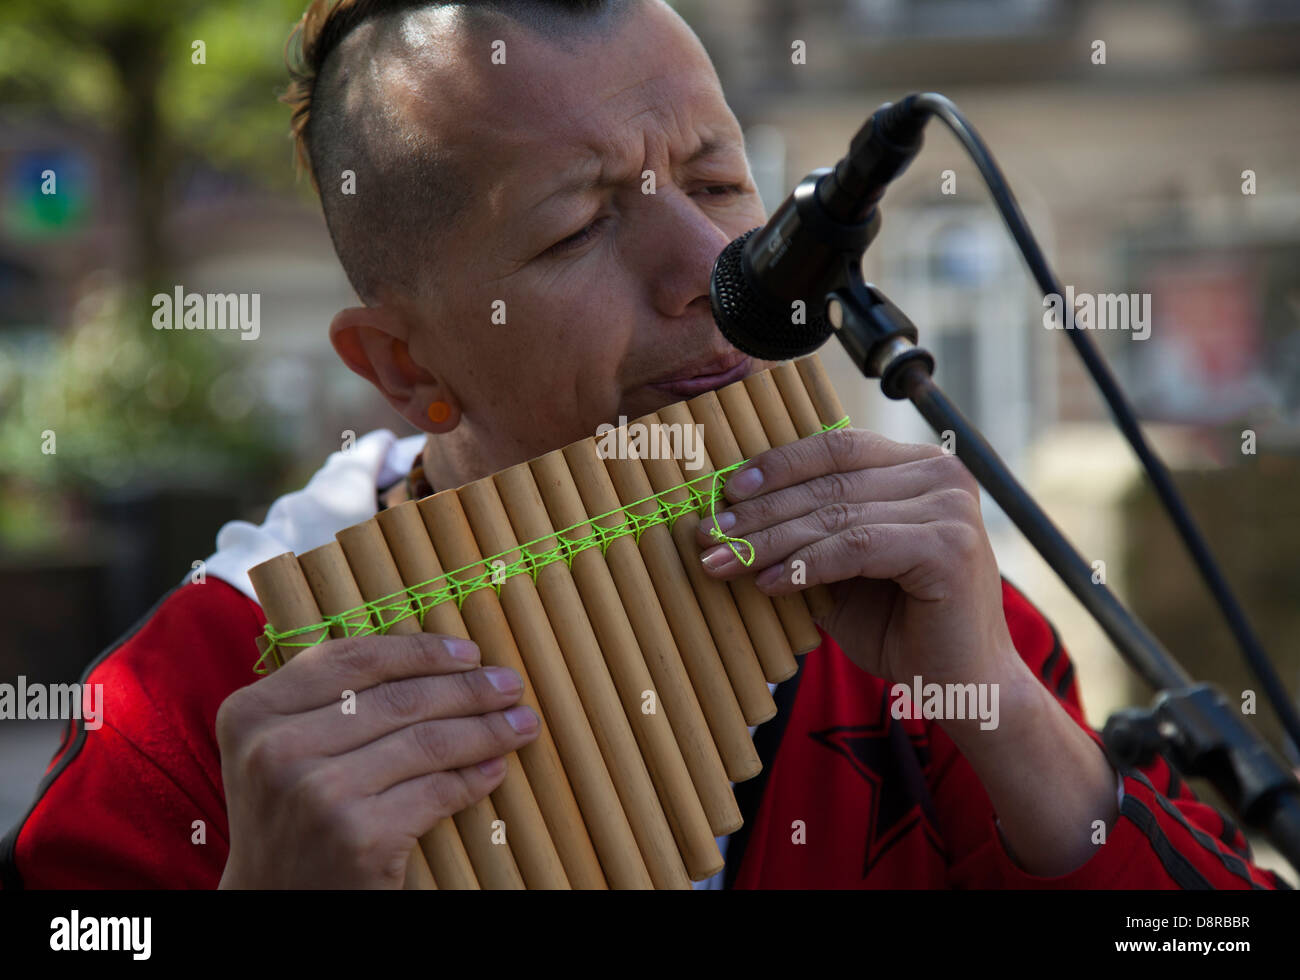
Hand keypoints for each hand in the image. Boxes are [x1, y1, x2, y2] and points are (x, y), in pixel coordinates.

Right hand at [215, 632, 537, 888]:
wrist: (276, 905)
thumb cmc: (291, 817)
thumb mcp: (285, 748)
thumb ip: (334, 698)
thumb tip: (441, 656)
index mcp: (253, 712)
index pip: (352, 660)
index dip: (419, 652)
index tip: (469, 652)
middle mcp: (277, 749)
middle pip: (399, 699)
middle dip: (468, 689)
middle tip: (510, 686)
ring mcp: (317, 794)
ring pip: (426, 742)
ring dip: (486, 730)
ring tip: (521, 723)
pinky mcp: (359, 837)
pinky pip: (436, 792)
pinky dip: (473, 778)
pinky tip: (495, 769)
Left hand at [695, 427, 1016, 686]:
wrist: (961, 686)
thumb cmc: (899, 626)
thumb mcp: (843, 570)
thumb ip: (805, 536)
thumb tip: (730, 516)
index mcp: (920, 466)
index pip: (837, 447)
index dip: (777, 466)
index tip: (724, 492)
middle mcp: (942, 475)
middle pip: (829, 482)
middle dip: (759, 511)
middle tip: (706, 535)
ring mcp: (950, 507)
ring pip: (836, 515)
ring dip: (769, 540)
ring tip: (722, 563)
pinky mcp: (947, 547)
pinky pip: (856, 548)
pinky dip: (806, 565)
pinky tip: (769, 584)